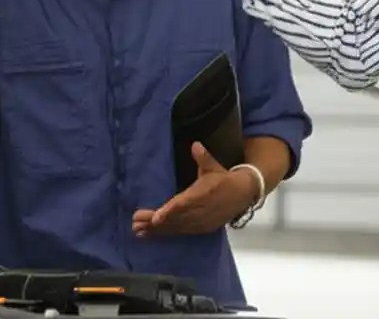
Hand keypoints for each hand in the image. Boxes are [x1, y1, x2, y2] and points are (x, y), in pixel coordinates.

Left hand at [132, 142, 255, 236]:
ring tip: (138, 230)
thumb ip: (203, 157)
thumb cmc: (223, 179)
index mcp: (203, 194)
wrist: (242, 195)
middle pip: (175, 218)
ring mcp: (201, 222)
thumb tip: (195, 145)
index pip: (183, 204)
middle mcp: (201, 210)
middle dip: (155, 222)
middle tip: (135, 222)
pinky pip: (182, 232)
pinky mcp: (201, 229)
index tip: (156, 217)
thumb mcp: (213, 167)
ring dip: (157, 230)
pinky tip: (153, 234)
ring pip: (176, 227)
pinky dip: (167, 233)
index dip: (169, 211)